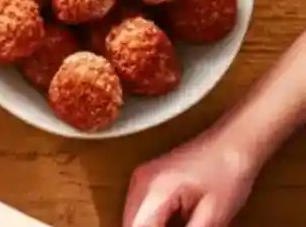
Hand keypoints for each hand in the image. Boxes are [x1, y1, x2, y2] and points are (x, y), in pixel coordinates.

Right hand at [123, 131, 258, 226]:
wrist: (233, 144)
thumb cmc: (228, 172)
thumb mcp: (213, 216)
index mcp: (154, 190)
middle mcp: (141, 183)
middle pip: (130, 224)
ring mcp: (142, 179)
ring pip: (133, 219)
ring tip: (182, 224)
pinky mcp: (148, 180)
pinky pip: (140, 210)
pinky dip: (151, 224)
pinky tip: (172, 226)